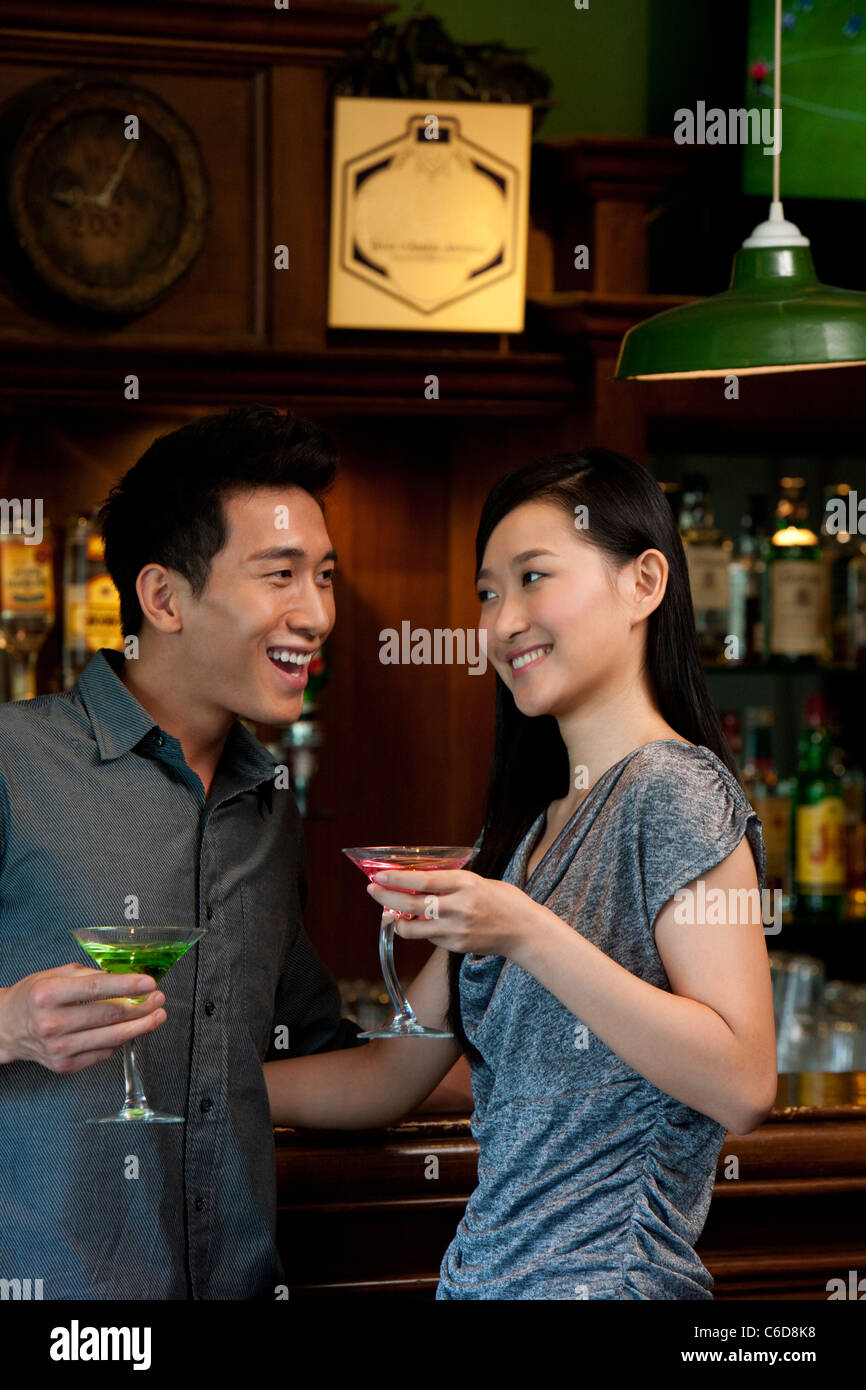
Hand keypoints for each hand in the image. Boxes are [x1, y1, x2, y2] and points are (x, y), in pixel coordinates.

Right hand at [0, 964, 165, 1071]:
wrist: (5, 1028)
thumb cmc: (32, 997)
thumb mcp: (54, 975)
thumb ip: (89, 975)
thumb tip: (125, 977)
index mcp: (48, 995)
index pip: (96, 989)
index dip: (127, 985)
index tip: (150, 982)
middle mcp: (52, 1024)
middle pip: (108, 1016)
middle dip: (140, 1006)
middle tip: (159, 998)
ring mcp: (58, 1048)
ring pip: (111, 1038)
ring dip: (140, 1026)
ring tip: (157, 1015)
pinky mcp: (64, 1066)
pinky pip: (103, 1053)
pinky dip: (120, 1041)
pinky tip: (131, 1030)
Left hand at [366, 869, 529, 956]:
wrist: (524, 930)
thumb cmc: (502, 900)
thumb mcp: (476, 881)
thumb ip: (447, 883)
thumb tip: (412, 881)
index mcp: (466, 883)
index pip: (422, 880)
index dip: (396, 879)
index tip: (378, 875)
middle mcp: (460, 907)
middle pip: (411, 904)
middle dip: (386, 897)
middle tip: (373, 890)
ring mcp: (457, 930)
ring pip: (412, 928)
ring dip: (397, 920)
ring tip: (393, 913)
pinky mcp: (456, 946)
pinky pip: (428, 938)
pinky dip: (421, 929)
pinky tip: (424, 922)